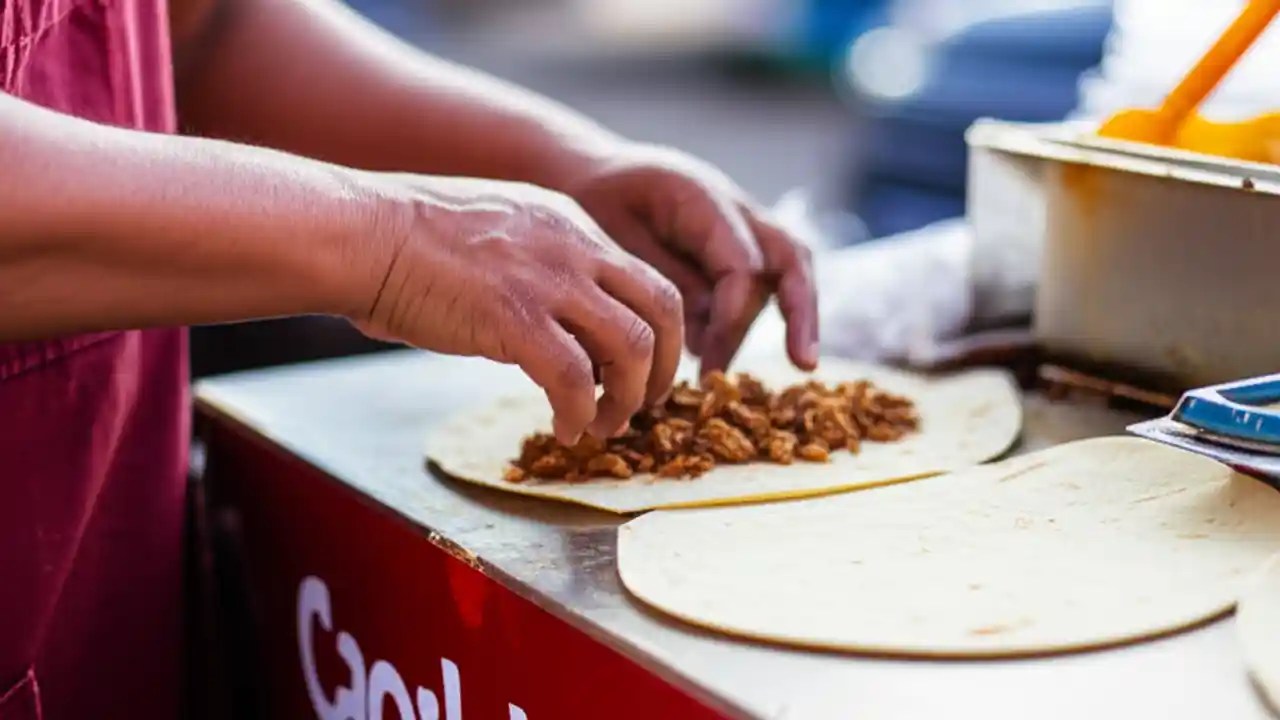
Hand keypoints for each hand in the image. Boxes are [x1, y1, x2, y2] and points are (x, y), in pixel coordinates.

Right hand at [358, 175, 683, 443]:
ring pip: (634, 345)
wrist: (360, 233)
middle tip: (647, 402)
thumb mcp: (495, 237)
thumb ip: (533, 273)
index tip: (636, 368)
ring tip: (604, 425)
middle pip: (662, 307)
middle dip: (665, 365)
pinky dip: (579, 413)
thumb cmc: (406, 240)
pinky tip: (564, 430)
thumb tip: (545, 327)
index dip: (651, 331)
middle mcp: (574, 246)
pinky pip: (576, 378)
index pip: (642, 279)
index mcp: (570, 224)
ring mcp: (549, 280)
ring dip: (630, 397)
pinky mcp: (517, 318)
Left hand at [564, 142, 817, 372]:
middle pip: (791, 257)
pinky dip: (751, 320)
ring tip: (764, 377)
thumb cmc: (597, 203)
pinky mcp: (740, 248)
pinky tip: (723, 360)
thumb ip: (663, 281)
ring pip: (787, 271)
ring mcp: (745, 226)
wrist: (594, 175)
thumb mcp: (616, 238)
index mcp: (702, 199)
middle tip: (804, 363)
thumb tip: (702, 340)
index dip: (732, 319)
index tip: (709, 367)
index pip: (741, 265)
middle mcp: (736, 210)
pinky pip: (767, 282)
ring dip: (788, 321)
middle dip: (802, 312)